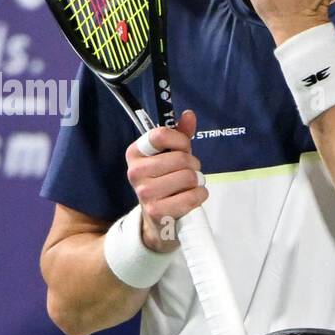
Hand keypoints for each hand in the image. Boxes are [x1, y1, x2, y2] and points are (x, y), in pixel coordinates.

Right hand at [123, 109, 205, 252]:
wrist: (158, 219)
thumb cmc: (166, 181)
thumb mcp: (171, 155)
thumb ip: (180, 134)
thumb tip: (189, 115)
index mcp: (135, 152)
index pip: (161, 135)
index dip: (181, 141)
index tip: (184, 148)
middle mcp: (135, 172)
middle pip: (181, 158)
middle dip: (193, 165)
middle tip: (190, 172)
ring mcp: (145, 193)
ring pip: (189, 177)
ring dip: (198, 181)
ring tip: (190, 185)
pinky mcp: (157, 211)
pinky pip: (192, 196)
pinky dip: (200, 195)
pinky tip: (193, 197)